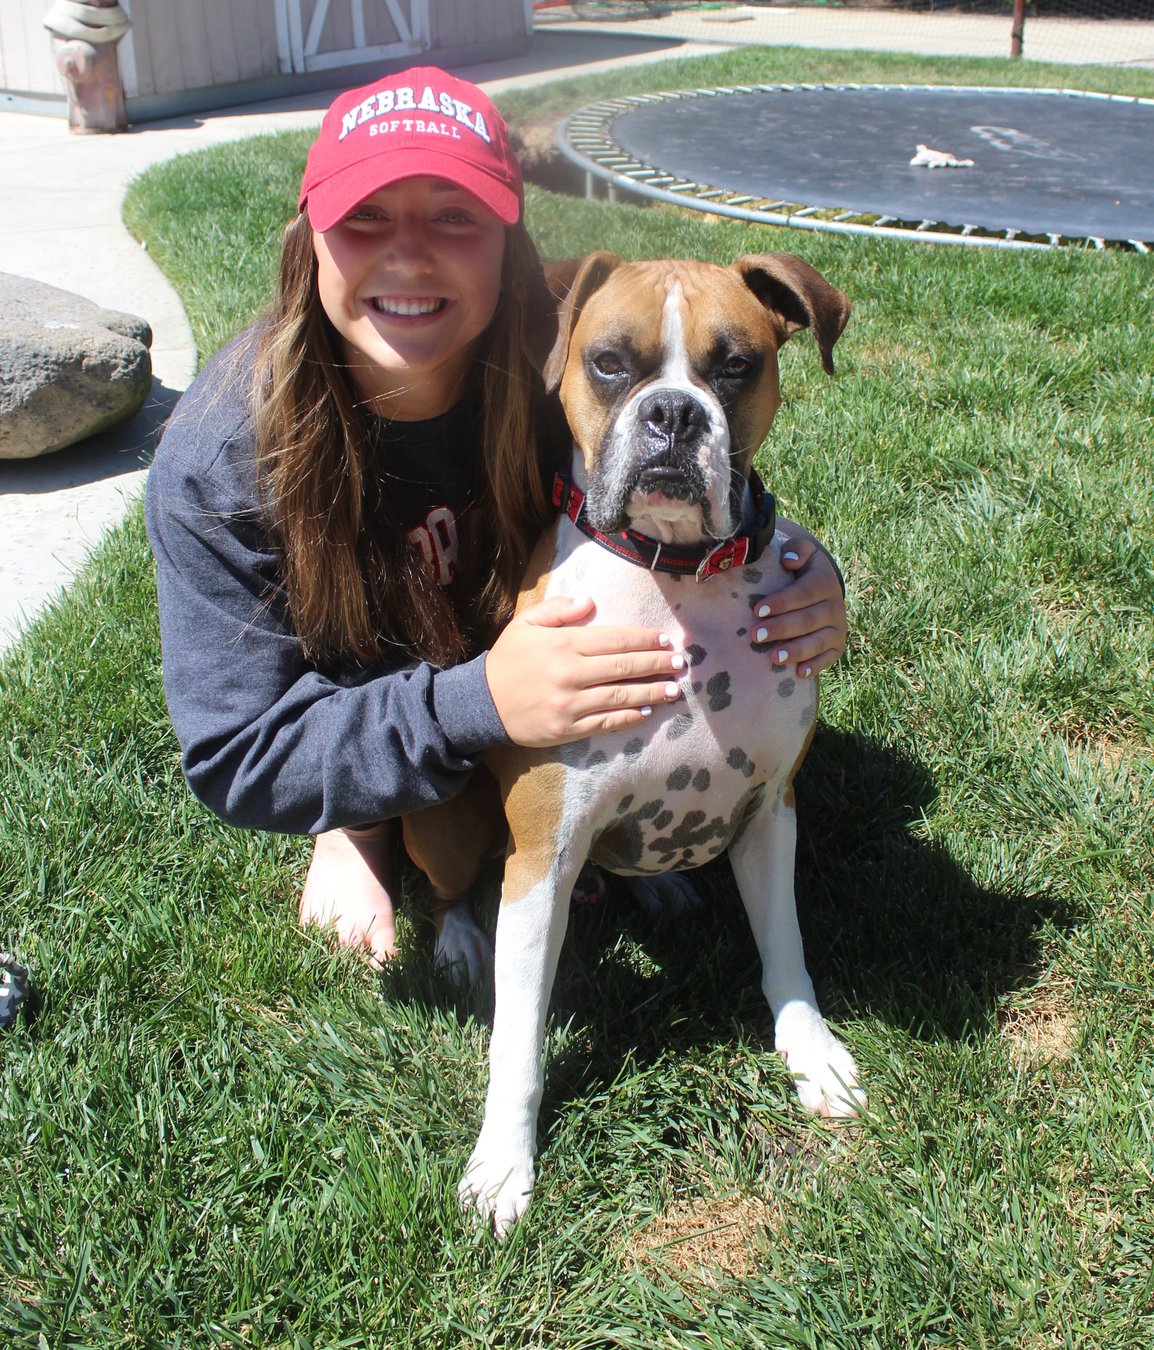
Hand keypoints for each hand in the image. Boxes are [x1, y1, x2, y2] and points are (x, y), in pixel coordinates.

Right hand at [485, 595, 683, 746]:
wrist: (481, 703)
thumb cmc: (507, 660)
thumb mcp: (525, 623)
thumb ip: (557, 608)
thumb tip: (590, 601)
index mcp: (563, 643)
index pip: (614, 639)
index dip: (644, 639)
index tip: (666, 639)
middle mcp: (570, 673)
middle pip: (624, 667)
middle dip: (657, 663)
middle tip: (680, 663)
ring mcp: (569, 704)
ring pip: (620, 696)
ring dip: (652, 692)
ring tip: (674, 689)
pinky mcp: (566, 729)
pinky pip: (605, 722)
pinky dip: (628, 717)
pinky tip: (646, 711)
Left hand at [750, 520, 846, 677]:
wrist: (820, 588)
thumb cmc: (800, 570)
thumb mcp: (801, 552)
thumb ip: (797, 550)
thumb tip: (789, 562)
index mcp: (826, 581)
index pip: (805, 592)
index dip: (783, 602)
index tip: (757, 610)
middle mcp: (836, 606)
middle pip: (809, 619)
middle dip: (782, 628)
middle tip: (756, 635)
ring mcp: (838, 628)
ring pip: (819, 641)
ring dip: (797, 650)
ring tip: (773, 658)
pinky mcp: (837, 646)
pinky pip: (829, 658)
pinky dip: (816, 666)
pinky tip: (799, 673)